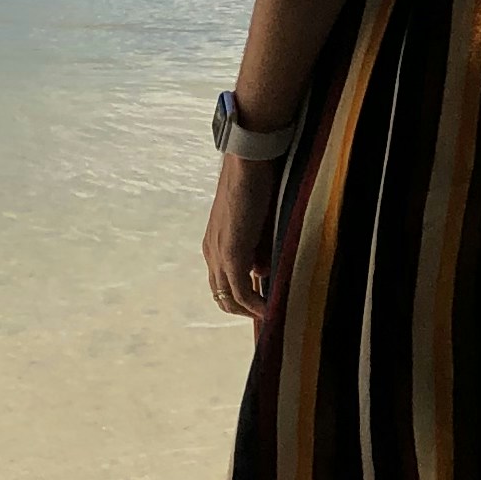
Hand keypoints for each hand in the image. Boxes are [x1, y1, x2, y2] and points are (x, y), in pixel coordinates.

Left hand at [202, 155, 280, 317]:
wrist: (248, 164)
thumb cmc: (255, 185)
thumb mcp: (257, 225)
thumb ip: (257, 250)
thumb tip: (260, 274)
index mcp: (214, 243)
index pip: (221, 282)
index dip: (238, 298)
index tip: (259, 305)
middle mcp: (211, 252)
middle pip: (220, 295)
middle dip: (241, 310)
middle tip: (264, 315)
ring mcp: (219, 255)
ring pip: (228, 297)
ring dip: (248, 310)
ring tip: (268, 316)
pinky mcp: (232, 254)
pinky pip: (241, 291)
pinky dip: (254, 305)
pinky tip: (269, 309)